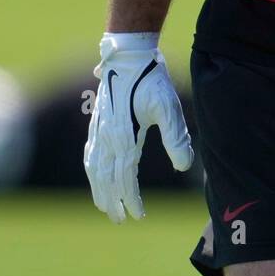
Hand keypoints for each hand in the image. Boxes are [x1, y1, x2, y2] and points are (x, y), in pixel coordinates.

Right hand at [84, 32, 193, 222]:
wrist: (130, 55)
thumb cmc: (152, 80)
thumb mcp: (169, 107)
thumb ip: (176, 137)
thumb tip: (184, 165)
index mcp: (124, 137)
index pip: (125, 178)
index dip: (131, 199)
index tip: (138, 215)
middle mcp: (107, 136)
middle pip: (105, 178)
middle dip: (112, 201)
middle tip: (120, 220)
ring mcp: (99, 128)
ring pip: (94, 167)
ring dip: (98, 189)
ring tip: (104, 206)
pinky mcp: (98, 120)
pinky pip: (90, 152)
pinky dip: (91, 169)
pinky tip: (94, 174)